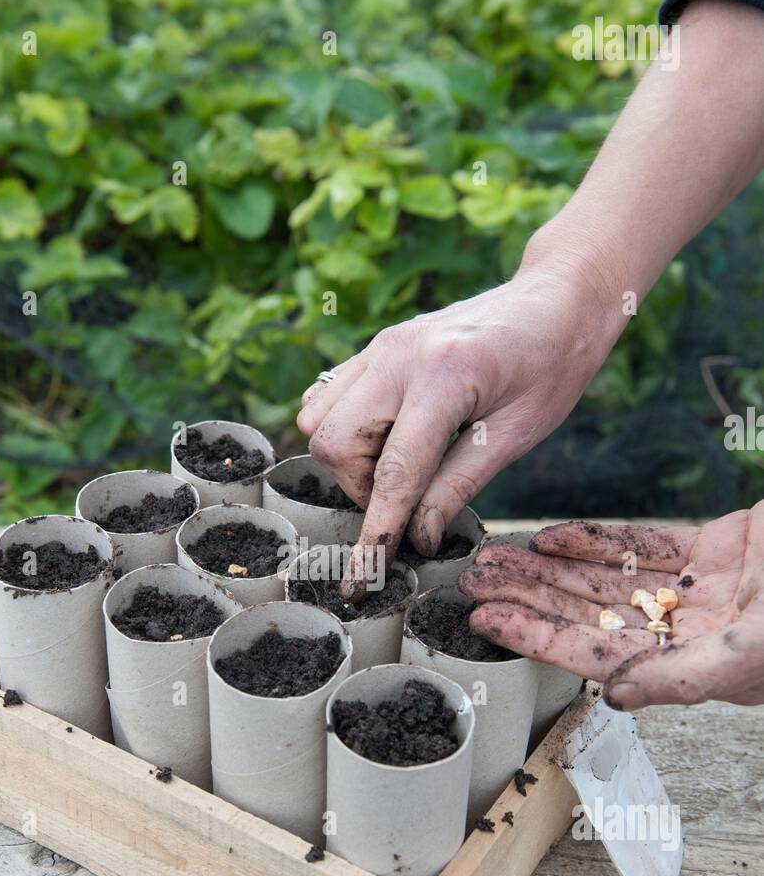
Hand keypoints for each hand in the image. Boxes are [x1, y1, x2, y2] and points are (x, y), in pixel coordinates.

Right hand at [297, 256, 622, 594]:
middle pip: (335, 443)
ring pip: (318, 419)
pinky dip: (345, 430)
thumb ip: (460, 484)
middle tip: (407, 503)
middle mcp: (400, 355)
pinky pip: (328, 396)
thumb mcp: (517, 434)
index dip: (379, 530)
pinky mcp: (377, 347)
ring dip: (349, 460)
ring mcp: (382, 346)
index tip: (367, 576)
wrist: (557, 299)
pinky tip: (390, 440)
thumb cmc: (553, 365)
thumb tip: (417, 536)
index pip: (395, 471)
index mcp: (446, 376)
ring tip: (399, 469)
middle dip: (361, 489)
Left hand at [459, 505, 763, 708]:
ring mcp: (704, 591)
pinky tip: (553, 535)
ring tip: (497, 557)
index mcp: (695, 670)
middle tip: (472, 582)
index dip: (537, 637)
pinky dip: (600, 539)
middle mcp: (690, 634)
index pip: (595, 655)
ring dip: (551, 567)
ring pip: (608, 578)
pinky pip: (645, 545)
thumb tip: (612, 698)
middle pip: (590, 615)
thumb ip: (680, 679)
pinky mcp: (720, 549)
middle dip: (529, 598)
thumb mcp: (747, 654)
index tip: (485, 622)